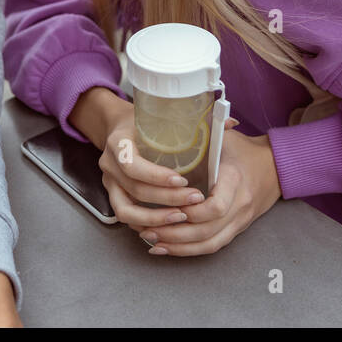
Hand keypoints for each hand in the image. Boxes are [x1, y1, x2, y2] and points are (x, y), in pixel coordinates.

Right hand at [98, 103, 248, 230]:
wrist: (120, 127)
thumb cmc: (146, 122)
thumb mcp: (164, 115)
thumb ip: (198, 120)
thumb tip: (232, 122)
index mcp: (118, 142)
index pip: (132, 164)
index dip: (156, 176)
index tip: (182, 179)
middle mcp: (110, 164)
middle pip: (135, 190)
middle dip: (166, 199)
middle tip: (194, 199)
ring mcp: (109, 183)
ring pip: (126, 211)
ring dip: (154, 218)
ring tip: (181, 217)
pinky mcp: (113, 196)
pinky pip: (126, 218)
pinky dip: (146, 224)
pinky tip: (166, 226)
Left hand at [127, 125, 282, 256]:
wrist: (275, 166)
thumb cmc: (242, 149)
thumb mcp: (224, 137)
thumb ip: (203, 131)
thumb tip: (176, 115)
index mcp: (234, 179)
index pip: (216, 206)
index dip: (191, 211)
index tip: (169, 206)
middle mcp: (240, 204)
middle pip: (208, 230)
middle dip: (176, 233)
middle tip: (147, 229)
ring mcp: (239, 220)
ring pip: (209, 243)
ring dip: (179, 246)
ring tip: (152, 241)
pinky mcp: (237, 229)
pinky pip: (214, 246)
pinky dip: (189, 250)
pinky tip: (166, 248)